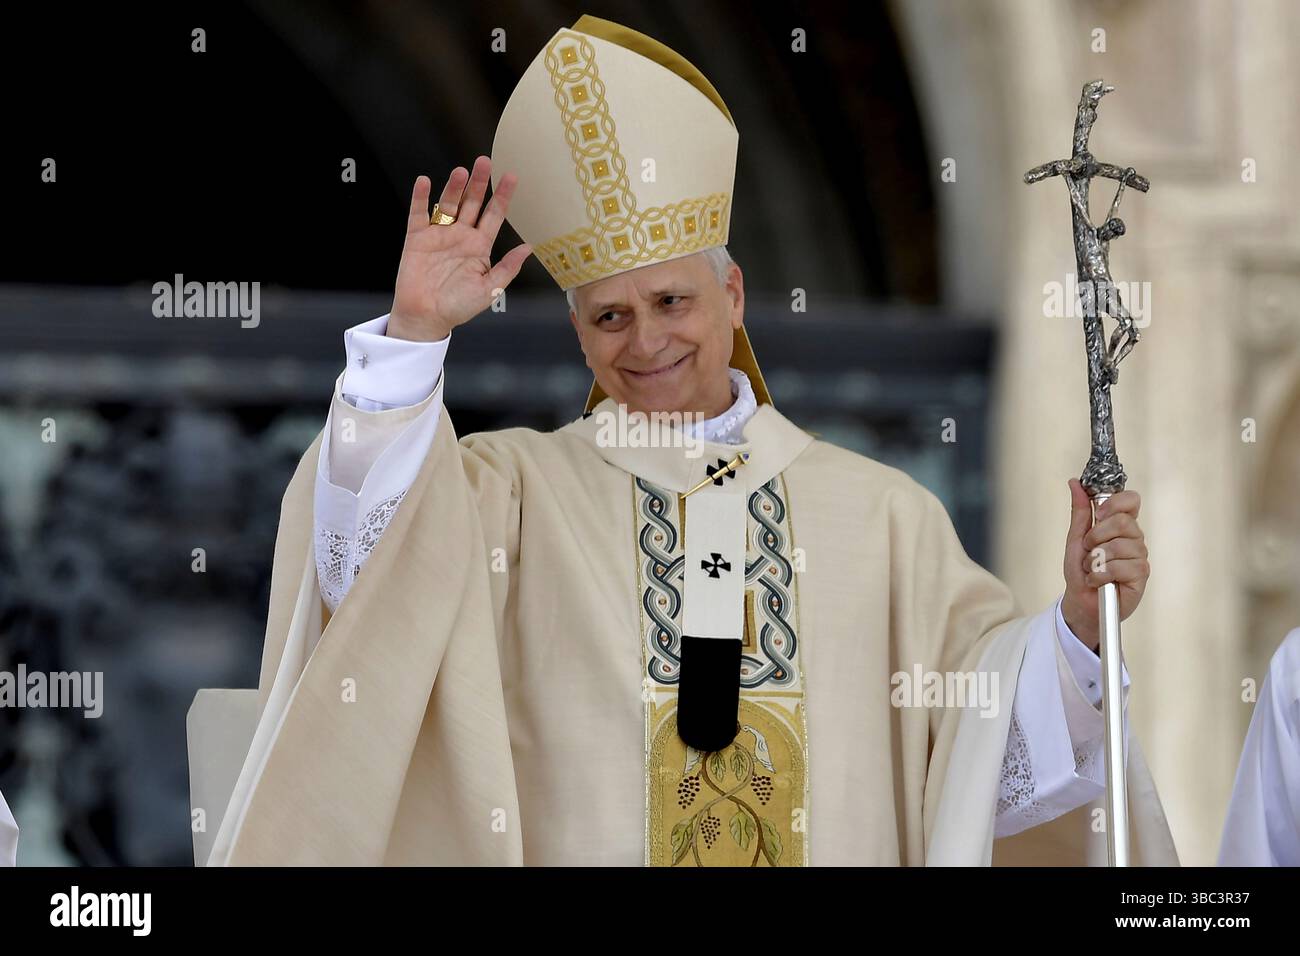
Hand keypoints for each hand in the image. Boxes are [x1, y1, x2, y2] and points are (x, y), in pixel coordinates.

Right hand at [387, 155, 532, 340]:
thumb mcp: (489, 289)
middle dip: (479, 183)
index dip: (503, 196)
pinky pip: (418, 213)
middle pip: (471, 203)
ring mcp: (439, 234)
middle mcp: (460, 236)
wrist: (427, 317)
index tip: (512, 176)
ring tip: (461, 172)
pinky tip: (425, 182)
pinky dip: (420, 197)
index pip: (494, 215)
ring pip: (448, 204)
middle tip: (485, 162)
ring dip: (454, 187)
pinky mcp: (417, 238)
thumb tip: (529, 248)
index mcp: (479, 246)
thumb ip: (508, 268)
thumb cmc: (458, 307)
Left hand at [1061, 478, 1148, 650]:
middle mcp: (1134, 539)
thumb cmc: (1080, 570)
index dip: (1114, 503)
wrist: (1080, 600)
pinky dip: (1101, 575)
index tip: (1097, 514)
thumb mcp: (1076, 537)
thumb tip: (1074, 482)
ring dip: (1096, 560)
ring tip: (1092, 568)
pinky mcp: (1141, 576)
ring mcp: (1140, 557)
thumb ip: (1079, 511)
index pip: (1131, 500)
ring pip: (1120, 546)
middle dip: (1097, 536)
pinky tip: (1098, 581)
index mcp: (1121, 525)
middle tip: (1089, 549)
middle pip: (1124, 522)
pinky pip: (1120, 567)